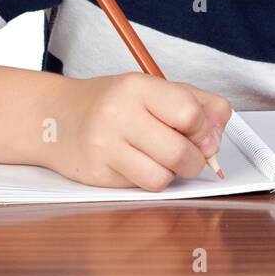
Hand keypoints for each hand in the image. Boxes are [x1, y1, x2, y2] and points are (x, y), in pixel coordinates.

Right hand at [43, 72, 232, 190]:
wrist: (55, 118)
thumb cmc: (113, 104)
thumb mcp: (156, 90)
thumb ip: (199, 104)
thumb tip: (219, 135)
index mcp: (138, 87)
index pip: (190, 113)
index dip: (205, 130)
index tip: (203, 135)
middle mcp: (118, 114)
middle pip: (181, 152)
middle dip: (196, 161)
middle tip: (190, 155)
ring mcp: (104, 146)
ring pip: (163, 177)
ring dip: (172, 174)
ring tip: (162, 160)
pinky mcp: (97, 175)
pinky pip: (142, 188)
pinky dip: (149, 181)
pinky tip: (139, 166)